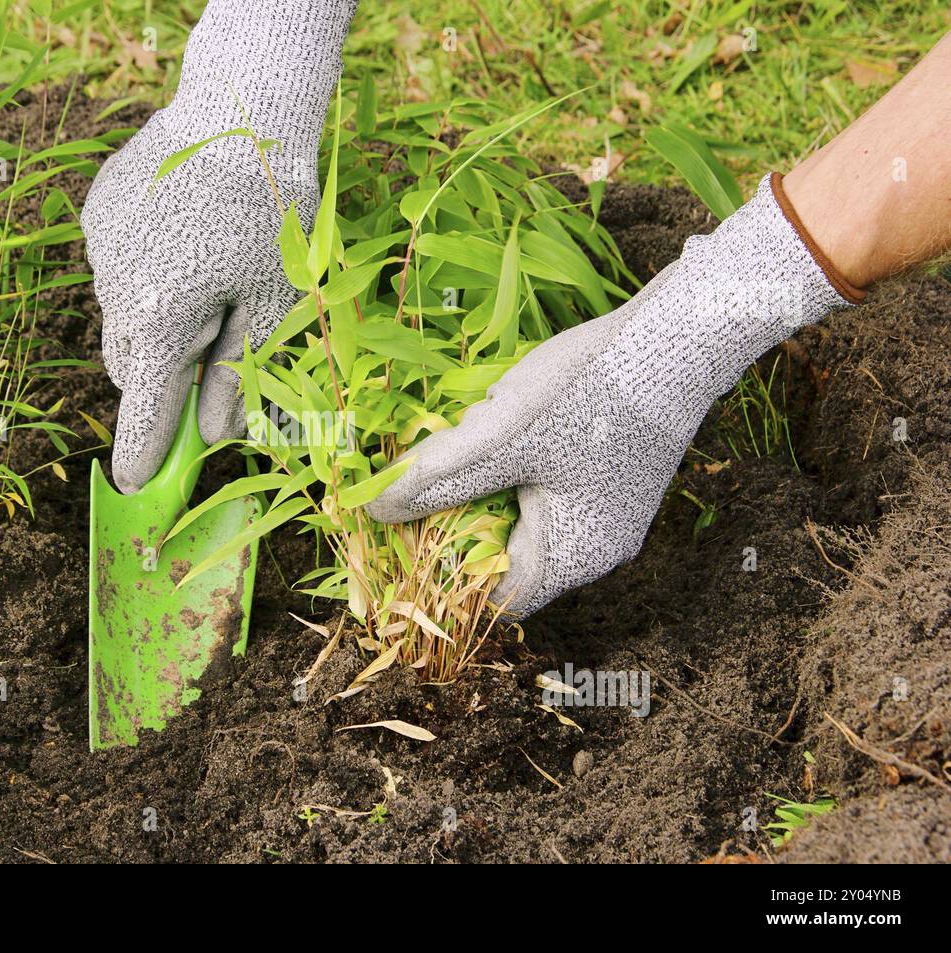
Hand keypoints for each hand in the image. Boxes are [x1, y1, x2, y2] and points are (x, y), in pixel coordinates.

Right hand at [80, 111, 310, 492]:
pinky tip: (180, 239)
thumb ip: (238, 376)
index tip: (132, 486)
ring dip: (151, 323)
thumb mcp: (272, 305)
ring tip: (201, 277)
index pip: (144, 411)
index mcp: (163, 323)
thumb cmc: (271, 213)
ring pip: (119, 318)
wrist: (239, 111)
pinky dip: (141, 275)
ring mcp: (100, 252)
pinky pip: (113, 269)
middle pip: (129, 368)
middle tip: (205, 354)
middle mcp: (117, 292)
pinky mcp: (96, 217)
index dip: (141, 454)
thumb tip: (212, 437)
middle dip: (159, 378)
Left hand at [367, 174, 855, 617]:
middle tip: (427, 484)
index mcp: (571, 558)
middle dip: (462, 525)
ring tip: (468, 446)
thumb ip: (437, 479)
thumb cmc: (587, 394)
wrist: (678, 335)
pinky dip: (517, 472)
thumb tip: (376, 510)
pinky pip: (549, 493)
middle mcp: (596, 550)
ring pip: (526, 521)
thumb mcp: (498, 439)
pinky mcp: (615, 479)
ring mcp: (611, 515)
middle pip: (508, 560)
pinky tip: (506, 428)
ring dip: (488, 492)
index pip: (494, 599)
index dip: (445, 578)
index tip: (405, 541)